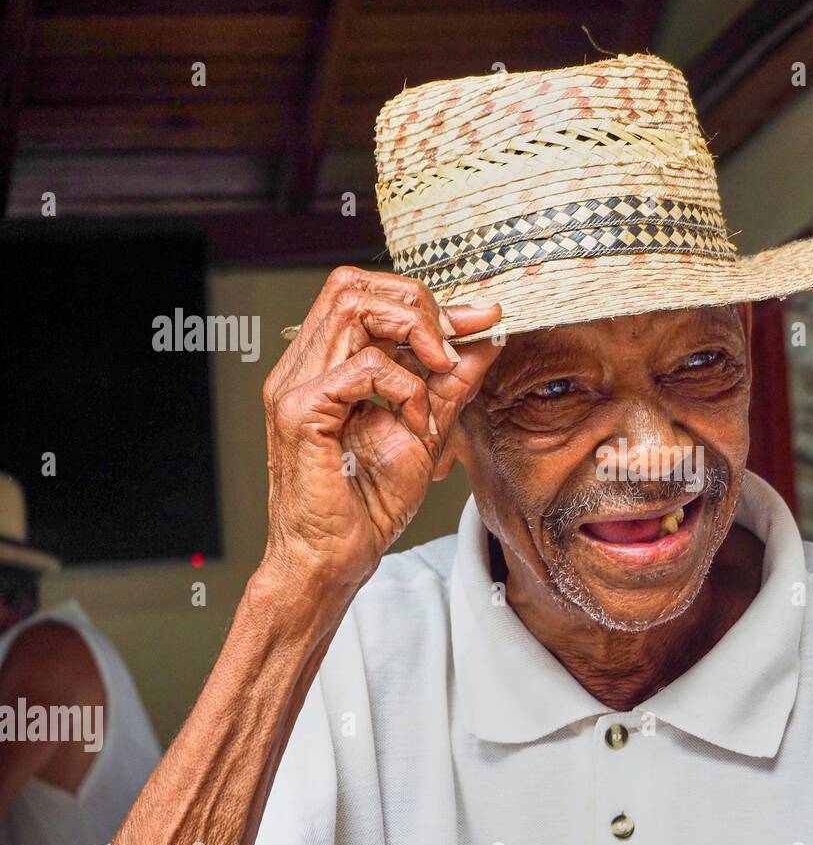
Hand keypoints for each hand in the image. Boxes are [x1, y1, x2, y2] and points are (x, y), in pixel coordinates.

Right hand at [260, 266, 502, 588]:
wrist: (335, 560)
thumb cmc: (367, 503)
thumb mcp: (425, 430)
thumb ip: (450, 382)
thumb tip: (484, 335)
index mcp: (323, 365)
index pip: (361, 292)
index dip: (421, 299)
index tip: (476, 323)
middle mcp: (302, 367)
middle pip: (351, 284)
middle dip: (417, 306)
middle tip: (451, 349)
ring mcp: (295, 386)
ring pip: (354, 308)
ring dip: (414, 336)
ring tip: (438, 379)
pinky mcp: (302, 413)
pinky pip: (363, 367)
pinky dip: (405, 387)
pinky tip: (415, 421)